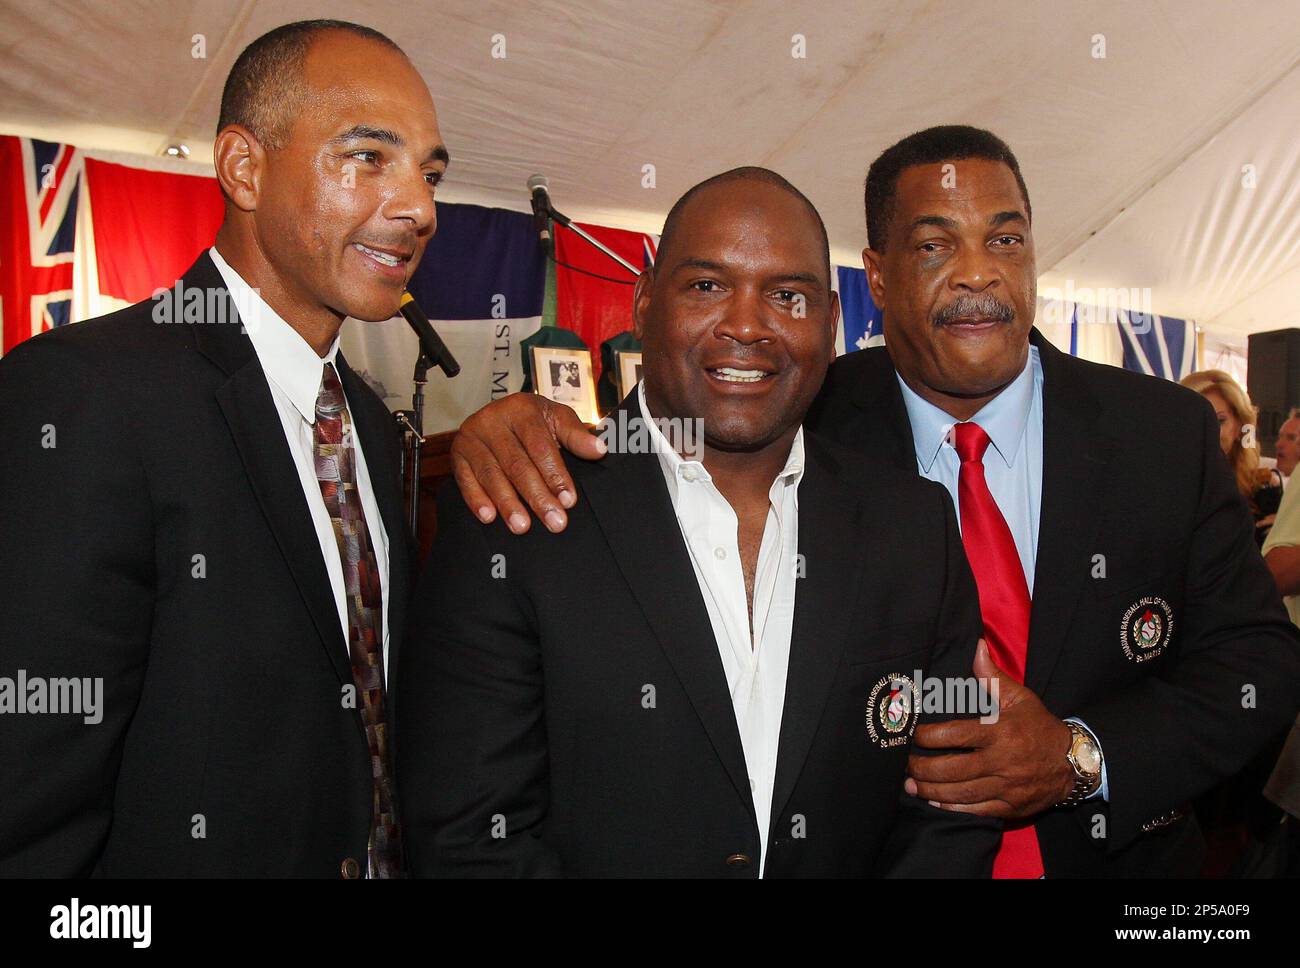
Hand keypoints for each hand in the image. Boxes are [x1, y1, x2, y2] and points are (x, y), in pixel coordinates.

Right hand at [450, 393, 606, 533]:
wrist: (500, 415)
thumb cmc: (533, 421)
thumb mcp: (557, 419)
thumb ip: (576, 435)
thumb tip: (599, 450)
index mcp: (521, 408)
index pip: (540, 446)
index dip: (555, 474)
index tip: (568, 500)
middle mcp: (492, 420)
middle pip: (517, 464)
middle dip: (537, 496)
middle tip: (553, 522)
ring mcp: (472, 437)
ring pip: (491, 474)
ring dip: (508, 503)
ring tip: (522, 527)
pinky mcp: (457, 455)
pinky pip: (465, 480)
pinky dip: (476, 500)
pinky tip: (489, 517)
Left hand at [903, 640, 1075, 817]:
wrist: (1074, 762)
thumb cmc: (1040, 726)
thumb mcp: (1020, 698)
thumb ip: (993, 676)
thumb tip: (977, 647)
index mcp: (999, 732)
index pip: (955, 735)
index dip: (928, 737)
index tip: (912, 735)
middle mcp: (1001, 761)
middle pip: (952, 769)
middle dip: (922, 768)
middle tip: (905, 763)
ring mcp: (1006, 787)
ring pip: (960, 793)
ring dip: (931, 791)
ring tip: (911, 785)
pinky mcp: (1010, 807)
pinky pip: (975, 811)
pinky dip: (952, 808)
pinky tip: (935, 802)